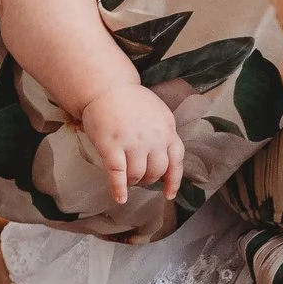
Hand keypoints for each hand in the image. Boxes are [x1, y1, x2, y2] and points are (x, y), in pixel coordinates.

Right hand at [80, 84, 185, 205]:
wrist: (105, 86)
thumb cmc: (130, 100)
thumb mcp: (157, 113)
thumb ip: (163, 134)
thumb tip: (164, 157)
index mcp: (166, 128)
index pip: (176, 160)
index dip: (174, 180)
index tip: (169, 194)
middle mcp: (153, 137)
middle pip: (157, 171)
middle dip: (148, 179)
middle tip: (140, 178)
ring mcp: (133, 142)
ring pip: (138, 175)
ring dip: (133, 182)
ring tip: (127, 180)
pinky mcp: (112, 145)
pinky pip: (118, 175)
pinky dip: (118, 189)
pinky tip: (119, 197)